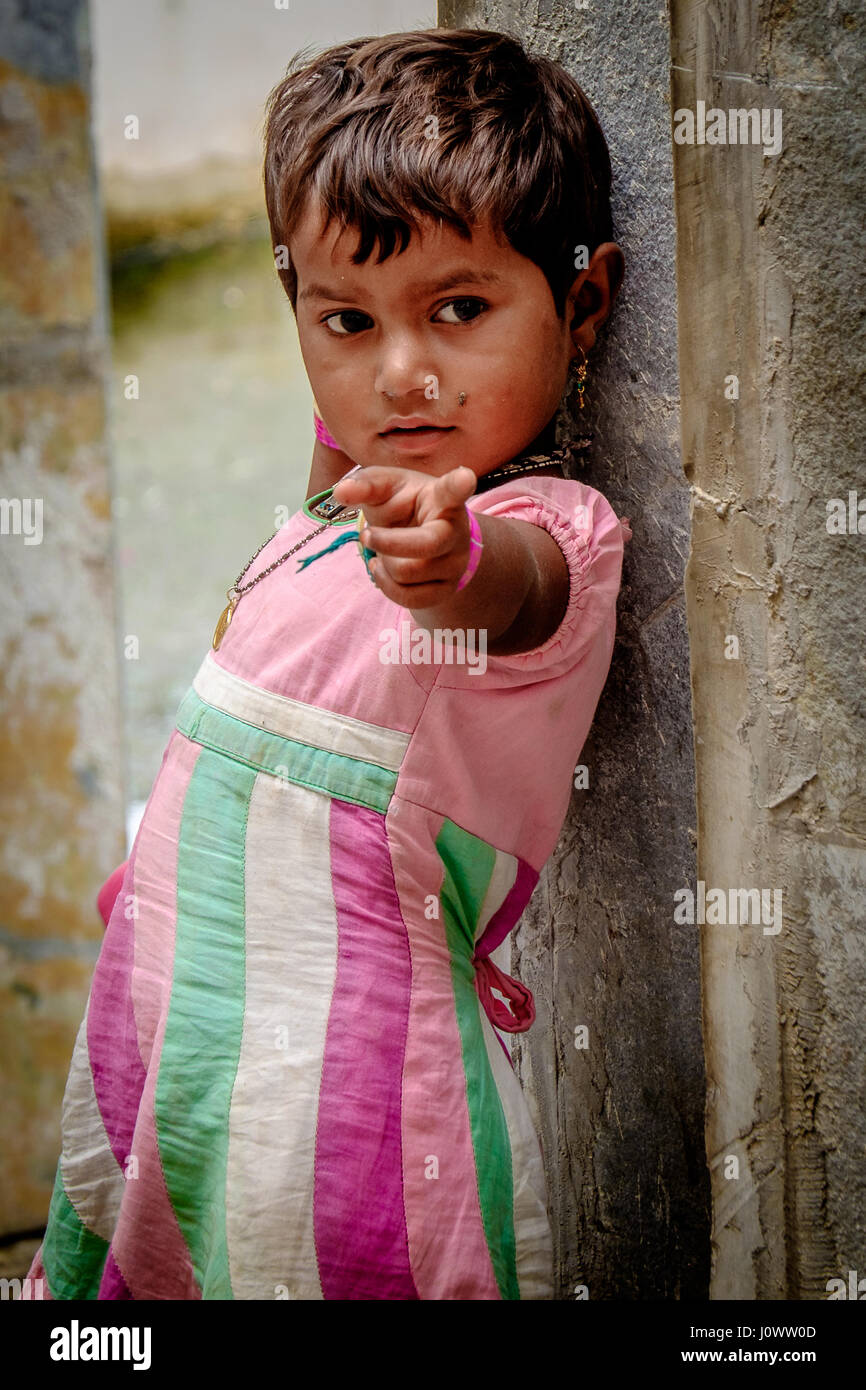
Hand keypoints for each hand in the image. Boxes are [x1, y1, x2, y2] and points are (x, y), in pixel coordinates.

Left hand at [331, 464, 478, 606]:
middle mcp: (456, 531)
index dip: (459, 484)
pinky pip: (409, 598)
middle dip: (386, 543)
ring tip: (382, 551)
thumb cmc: (404, 505)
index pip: (452, 491)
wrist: (423, 538)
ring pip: (407, 574)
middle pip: (424, 546)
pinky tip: (384, 570)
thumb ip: (364, 485)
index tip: (464, 477)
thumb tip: (340, 492)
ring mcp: (455, 563)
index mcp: (441, 498)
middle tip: (367, 535)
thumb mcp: (384, 487)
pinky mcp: (446, 589)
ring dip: (384, 563)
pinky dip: (387, 586)